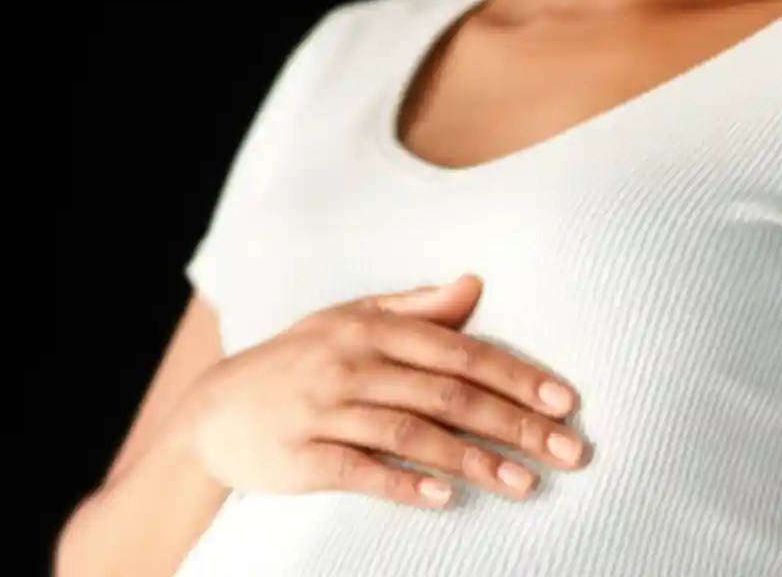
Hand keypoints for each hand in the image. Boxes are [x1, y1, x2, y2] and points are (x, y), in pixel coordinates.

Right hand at [175, 274, 586, 508]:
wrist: (212, 411)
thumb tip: (475, 284)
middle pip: (446, 395)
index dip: (515, 376)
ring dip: (474, 461)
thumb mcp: (349, 320)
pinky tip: (446, 498)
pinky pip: (360, 472)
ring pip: (411, 434)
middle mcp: (349, 365)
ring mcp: (323, 412)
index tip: (564, 401)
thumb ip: (415, 306)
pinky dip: (404, 484)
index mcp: (369, 329)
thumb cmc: (297, 361)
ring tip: (525, 483)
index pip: (457, 351)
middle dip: (514, 424)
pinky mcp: (300, 458)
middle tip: (568, 451)